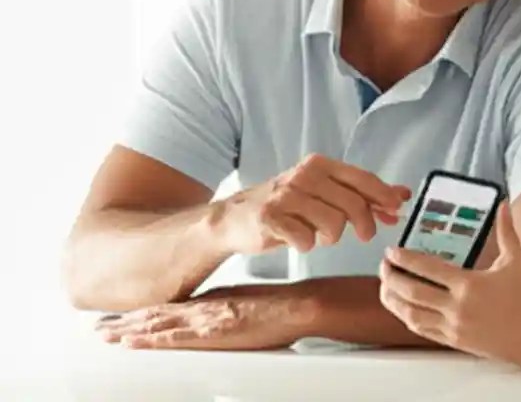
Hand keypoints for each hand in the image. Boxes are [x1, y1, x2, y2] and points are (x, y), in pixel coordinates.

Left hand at [94, 284, 317, 349]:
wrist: (300, 306)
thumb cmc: (281, 306)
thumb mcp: (245, 300)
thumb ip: (222, 307)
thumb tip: (206, 313)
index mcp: (211, 301)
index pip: (168, 308)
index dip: (141, 313)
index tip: (120, 317)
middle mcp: (203, 308)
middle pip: (156, 315)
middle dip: (125, 322)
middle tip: (99, 328)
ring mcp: (206, 320)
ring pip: (158, 324)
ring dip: (128, 330)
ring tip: (105, 334)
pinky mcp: (213, 332)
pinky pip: (173, 336)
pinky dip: (149, 338)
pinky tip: (132, 341)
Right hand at [214, 154, 411, 255]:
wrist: (234, 218)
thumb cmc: (286, 206)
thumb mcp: (324, 193)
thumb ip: (361, 194)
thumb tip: (402, 195)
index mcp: (320, 165)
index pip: (362, 178)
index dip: (384, 195)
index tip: (397, 209)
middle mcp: (304, 175)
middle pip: (352, 203)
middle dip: (365, 224)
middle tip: (364, 235)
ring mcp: (285, 195)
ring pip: (332, 222)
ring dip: (332, 236)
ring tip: (321, 235)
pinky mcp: (270, 218)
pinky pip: (305, 238)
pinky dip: (307, 245)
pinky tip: (299, 240)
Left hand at [378, 204, 520, 364]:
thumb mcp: (515, 260)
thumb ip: (506, 231)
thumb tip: (503, 203)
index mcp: (469, 285)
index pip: (429, 269)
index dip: (406, 259)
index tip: (391, 251)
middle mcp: (457, 307)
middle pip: (412, 292)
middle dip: (392, 277)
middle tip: (383, 266)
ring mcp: (452, 326)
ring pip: (411, 314)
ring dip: (393, 300)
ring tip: (384, 286)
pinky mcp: (451, 340)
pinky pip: (421, 329)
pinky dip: (407, 317)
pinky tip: (401, 306)